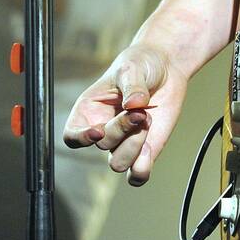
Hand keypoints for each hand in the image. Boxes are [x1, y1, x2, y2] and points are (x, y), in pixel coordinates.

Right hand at [62, 42, 187, 185]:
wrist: (167, 67)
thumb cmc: (141, 63)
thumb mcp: (132, 68)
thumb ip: (132, 85)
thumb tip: (134, 104)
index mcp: (89, 110)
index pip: (72, 136)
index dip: (80, 138)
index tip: (98, 131)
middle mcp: (103, 130)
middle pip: (102, 145)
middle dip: (122, 128)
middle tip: (140, 110)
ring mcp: (123, 142)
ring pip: (118, 163)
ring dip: (134, 144)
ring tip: (147, 119)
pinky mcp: (144, 151)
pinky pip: (137, 175)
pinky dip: (142, 168)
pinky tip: (150, 146)